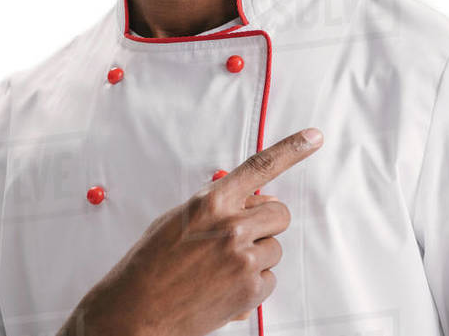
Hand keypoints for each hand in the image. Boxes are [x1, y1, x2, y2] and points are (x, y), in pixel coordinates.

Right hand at [66, 127, 323, 335]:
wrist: (135, 312)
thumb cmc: (151, 266)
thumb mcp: (178, 221)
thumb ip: (220, 206)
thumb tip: (262, 201)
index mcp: (210, 202)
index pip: (260, 167)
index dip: (292, 149)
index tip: (313, 137)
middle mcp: (230, 226)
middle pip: (279, 213)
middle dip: (267, 224)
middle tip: (242, 238)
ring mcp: (243, 257)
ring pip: (274, 248)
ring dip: (256, 257)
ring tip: (219, 270)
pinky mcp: (250, 288)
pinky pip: (269, 278)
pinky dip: (253, 285)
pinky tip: (223, 289)